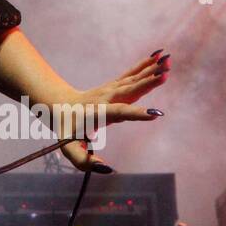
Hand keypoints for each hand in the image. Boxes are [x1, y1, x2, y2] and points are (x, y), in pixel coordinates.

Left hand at [57, 49, 170, 172]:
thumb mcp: (69, 148)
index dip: (136, 113)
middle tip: (165, 74)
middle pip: (129, 90)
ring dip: (150, 70)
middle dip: (147, 83)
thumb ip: (84, 161)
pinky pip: (131, 74)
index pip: (119, 113)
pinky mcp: (114, 85)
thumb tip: (107, 169)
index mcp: (98, 113)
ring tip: (167, 60)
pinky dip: (145, 65)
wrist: (58, 104)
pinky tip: (158, 56)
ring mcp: (110, 89)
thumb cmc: (66, 129)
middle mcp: (106, 98)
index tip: (156, 114)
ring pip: (132, 79)